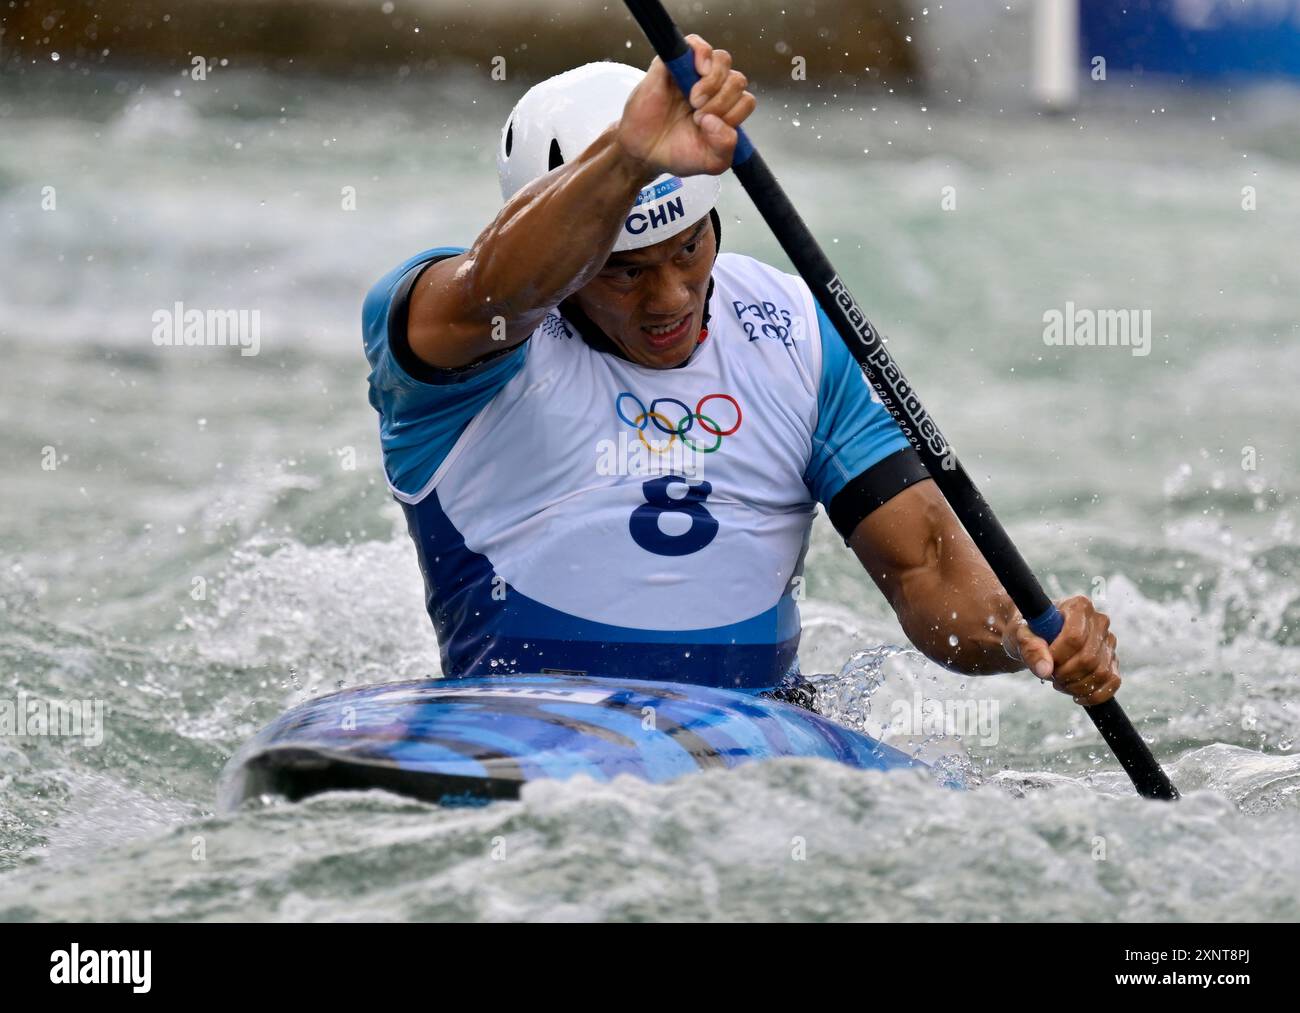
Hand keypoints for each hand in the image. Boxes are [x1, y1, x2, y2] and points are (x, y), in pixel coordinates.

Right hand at [616, 34, 755, 177]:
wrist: (643, 152)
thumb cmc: (676, 153)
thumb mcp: (711, 161)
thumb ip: (726, 146)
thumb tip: (719, 121)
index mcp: (725, 109)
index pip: (745, 100)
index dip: (734, 114)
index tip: (710, 128)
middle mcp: (713, 89)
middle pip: (737, 80)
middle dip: (722, 102)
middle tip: (699, 117)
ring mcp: (693, 75)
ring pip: (722, 60)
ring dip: (714, 82)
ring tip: (694, 100)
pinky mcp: (671, 64)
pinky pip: (694, 42)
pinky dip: (702, 53)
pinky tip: (697, 71)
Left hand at [1004, 595, 1120, 705]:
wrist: (1037, 637)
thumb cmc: (1029, 632)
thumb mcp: (1022, 636)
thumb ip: (1031, 649)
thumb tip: (1045, 670)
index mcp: (1079, 606)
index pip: (1075, 637)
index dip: (1058, 656)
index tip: (1045, 661)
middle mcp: (1099, 621)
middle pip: (1089, 658)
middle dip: (1066, 673)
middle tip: (1050, 675)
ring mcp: (1108, 641)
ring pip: (1101, 672)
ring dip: (1077, 686)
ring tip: (1059, 683)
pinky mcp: (1112, 660)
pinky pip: (1113, 682)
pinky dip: (1095, 695)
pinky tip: (1076, 696)